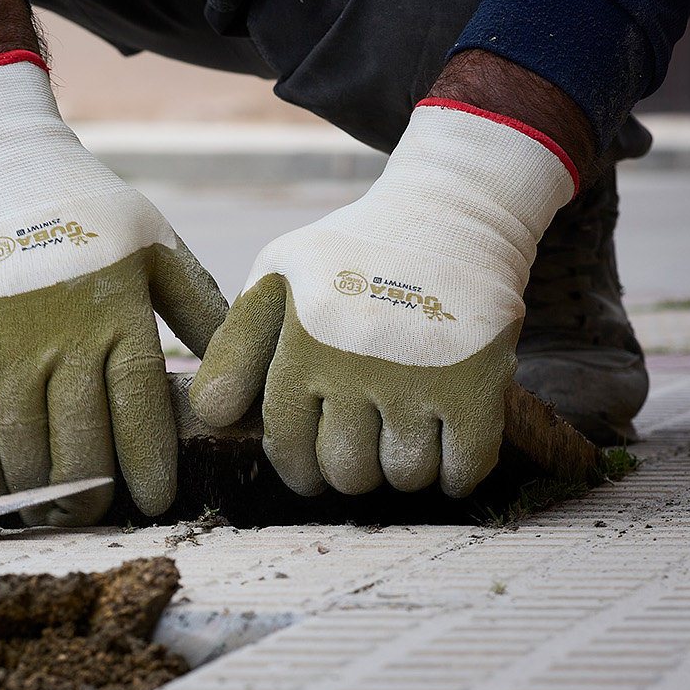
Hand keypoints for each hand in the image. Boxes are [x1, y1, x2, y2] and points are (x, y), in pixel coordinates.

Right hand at [0, 53, 226, 522]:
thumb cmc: (87, 207)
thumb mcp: (154, 243)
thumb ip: (196, 305)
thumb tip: (231, 366)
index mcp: (118, 315)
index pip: (139, 409)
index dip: (148, 463)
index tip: (156, 500)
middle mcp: (62, 338)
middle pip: (81, 440)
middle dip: (93, 492)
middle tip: (100, 515)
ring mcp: (4, 346)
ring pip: (25, 443)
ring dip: (40, 491)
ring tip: (53, 515)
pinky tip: (3, 490)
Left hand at [189, 100, 576, 497]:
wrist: (449, 215)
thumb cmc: (351, 257)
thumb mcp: (277, 278)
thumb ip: (237, 347)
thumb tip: (212, 415)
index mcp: (304, 342)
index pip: (289, 445)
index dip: (298, 468)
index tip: (310, 469)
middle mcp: (357, 361)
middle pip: (346, 471)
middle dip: (349, 470)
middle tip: (361, 447)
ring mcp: (420, 374)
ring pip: (404, 475)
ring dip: (402, 470)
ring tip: (401, 438)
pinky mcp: (478, 382)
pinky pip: (465, 466)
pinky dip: (456, 475)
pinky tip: (446, 454)